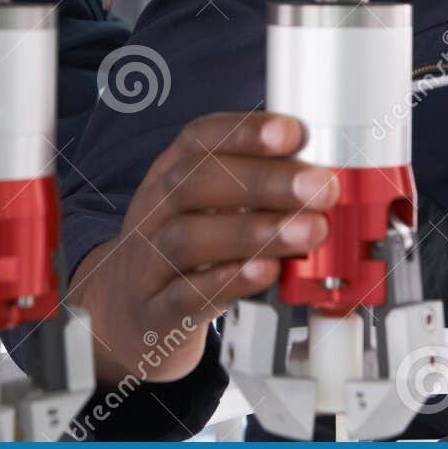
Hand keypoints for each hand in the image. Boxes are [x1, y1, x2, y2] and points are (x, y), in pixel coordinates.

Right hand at [69, 112, 337, 384]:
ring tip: (308, 231)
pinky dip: (228, 282)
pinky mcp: (155, 313)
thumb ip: (257, 190)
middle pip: (195, 182)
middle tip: (319, 187)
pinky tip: (266, 272)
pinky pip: (185, 296)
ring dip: (254, 232)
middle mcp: (154, 212)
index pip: (199, 139)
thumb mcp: (208, 211)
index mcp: (170, 176)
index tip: (294, 132)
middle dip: (264, 180)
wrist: (126, 317)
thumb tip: (321, 174)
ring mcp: (148, 263)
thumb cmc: (180, 254)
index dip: (246, 131)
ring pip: (188, 238)